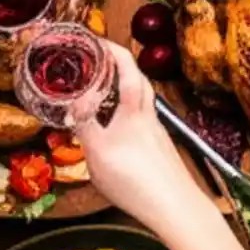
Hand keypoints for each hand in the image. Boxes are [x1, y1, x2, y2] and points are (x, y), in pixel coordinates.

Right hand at [75, 43, 203, 227]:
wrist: (175, 208)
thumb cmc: (135, 179)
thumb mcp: (97, 151)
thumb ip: (84, 123)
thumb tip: (74, 101)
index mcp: (134, 109)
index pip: (127, 67)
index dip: (113, 50)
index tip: (98, 41)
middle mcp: (149, 117)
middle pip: (139, 82)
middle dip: (121, 67)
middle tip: (101, 64)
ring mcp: (157, 135)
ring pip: (142, 103)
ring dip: (125, 92)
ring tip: (104, 96)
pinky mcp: (160, 152)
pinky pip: (142, 122)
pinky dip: (128, 116)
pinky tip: (118, 131)